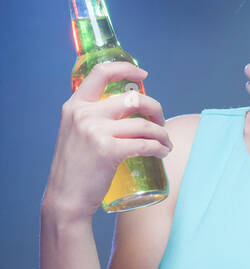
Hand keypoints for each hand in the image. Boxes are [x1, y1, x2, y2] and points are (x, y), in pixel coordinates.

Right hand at [43, 61, 172, 222]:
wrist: (65, 199)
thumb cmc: (75, 168)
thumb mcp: (75, 133)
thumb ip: (91, 117)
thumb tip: (124, 106)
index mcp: (74, 106)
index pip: (101, 72)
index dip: (126, 68)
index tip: (143, 74)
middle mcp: (83, 114)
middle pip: (133, 98)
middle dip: (155, 108)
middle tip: (161, 122)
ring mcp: (95, 132)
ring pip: (144, 124)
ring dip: (162, 133)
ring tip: (165, 143)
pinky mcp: (108, 151)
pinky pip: (145, 144)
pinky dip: (159, 148)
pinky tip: (162, 152)